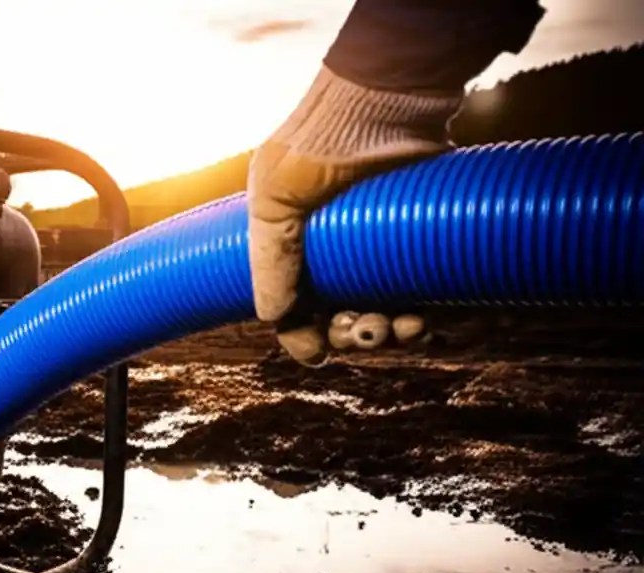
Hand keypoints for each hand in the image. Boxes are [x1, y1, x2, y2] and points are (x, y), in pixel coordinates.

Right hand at [247, 66, 458, 364]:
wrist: (388, 99)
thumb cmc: (320, 141)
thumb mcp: (274, 196)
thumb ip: (268, 258)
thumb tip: (271, 318)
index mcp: (292, 246)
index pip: (293, 310)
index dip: (302, 338)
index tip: (317, 354)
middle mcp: (334, 252)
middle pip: (340, 320)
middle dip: (352, 336)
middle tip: (364, 328)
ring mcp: (379, 248)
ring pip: (382, 316)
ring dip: (389, 335)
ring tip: (400, 326)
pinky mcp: (418, 242)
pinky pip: (420, 298)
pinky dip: (421, 318)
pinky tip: (423, 317)